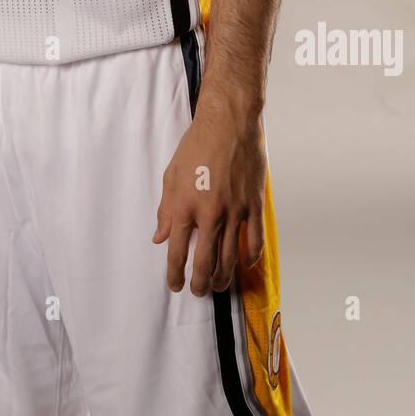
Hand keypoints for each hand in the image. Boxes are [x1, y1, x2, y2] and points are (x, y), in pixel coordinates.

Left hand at [153, 86, 264, 294]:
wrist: (229, 123)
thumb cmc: (197, 144)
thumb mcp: (171, 175)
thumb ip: (165, 209)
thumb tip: (160, 237)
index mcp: (185, 206)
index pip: (177, 251)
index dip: (175, 273)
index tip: (175, 285)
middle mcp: (210, 213)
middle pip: (205, 262)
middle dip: (199, 283)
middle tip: (197, 291)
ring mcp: (235, 211)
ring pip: (230, 257)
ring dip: (223, 276)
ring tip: (219, 285)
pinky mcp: (254, 205)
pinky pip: (254, 240)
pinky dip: (249, 258)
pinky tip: (244, 264)